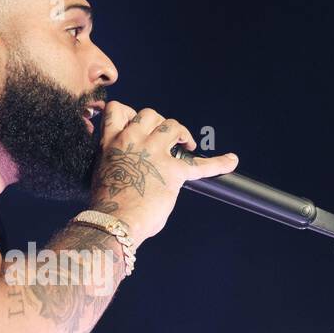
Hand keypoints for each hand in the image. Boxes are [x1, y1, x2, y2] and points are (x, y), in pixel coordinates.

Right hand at [88, 101, 238, 245]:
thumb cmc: (106, 206)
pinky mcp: (173, 172)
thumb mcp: (102, 173)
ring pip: (172, 125)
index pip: (117, 110)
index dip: (129, 114)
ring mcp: (154, 154)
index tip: (135, 123)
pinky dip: (220, 163)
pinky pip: (201, 164)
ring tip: (186, 145)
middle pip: (150, 114)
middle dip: (159, 123)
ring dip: (181, 132)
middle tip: (164, 138)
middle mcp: (132, 142)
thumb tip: (133, 167)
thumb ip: (118, 161)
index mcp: (111, 144)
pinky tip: (231, 161)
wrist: (112, 222)